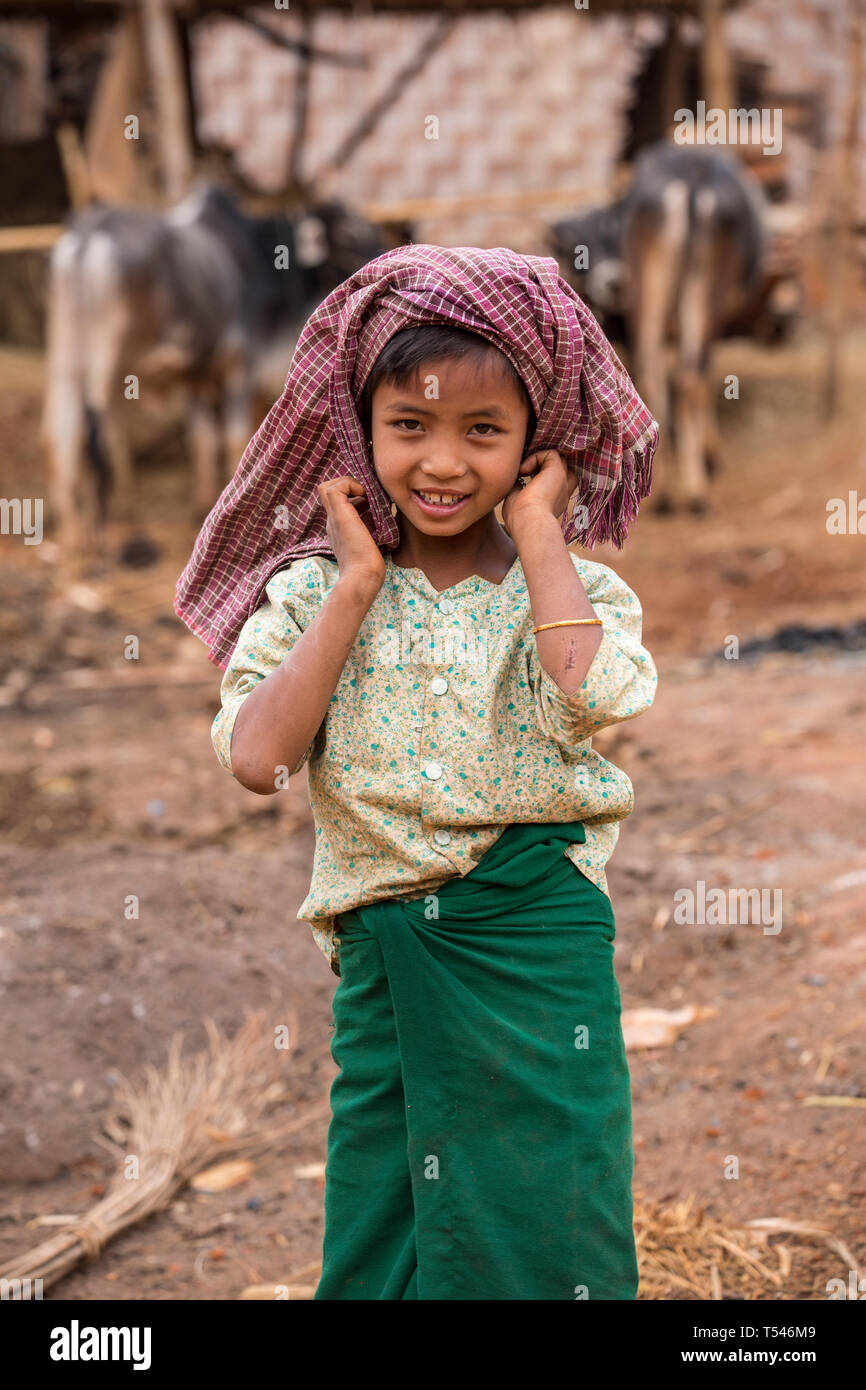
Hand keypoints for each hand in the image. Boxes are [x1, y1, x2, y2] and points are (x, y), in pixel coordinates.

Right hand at [318, 475, 385, 595]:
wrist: (362, 577)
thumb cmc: (371, 566)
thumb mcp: (372, 542)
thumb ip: (372, 528)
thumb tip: (385, 514)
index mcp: (340, 528)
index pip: (337, 502)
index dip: (351, 494)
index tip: (369, 500)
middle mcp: (333, 521)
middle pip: (328, 491)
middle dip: (348, 486)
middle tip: (367, 495)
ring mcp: (333, 518)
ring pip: (327, 486)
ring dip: (349, 484)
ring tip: (367, 496)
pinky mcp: (339, 515)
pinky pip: (336, 487)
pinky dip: (351, 485)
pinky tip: (366, 497)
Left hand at [500, 449, 580, 539]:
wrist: (527, 521)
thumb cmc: (519, 519)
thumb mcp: (516, 502)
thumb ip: (518, 489)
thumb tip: (515, 479)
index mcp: (554, 502)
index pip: (556, 484)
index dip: (543, 476)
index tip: (524, 477)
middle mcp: (562, 492)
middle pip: (562, 470)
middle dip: (546, 466)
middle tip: (526, 470)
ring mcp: (562, 481)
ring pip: (559, 460)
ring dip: (542, 460)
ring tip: (525, 470)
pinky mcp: (557, 471)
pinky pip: (550, 454)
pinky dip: (535, 457)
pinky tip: (524, 470)